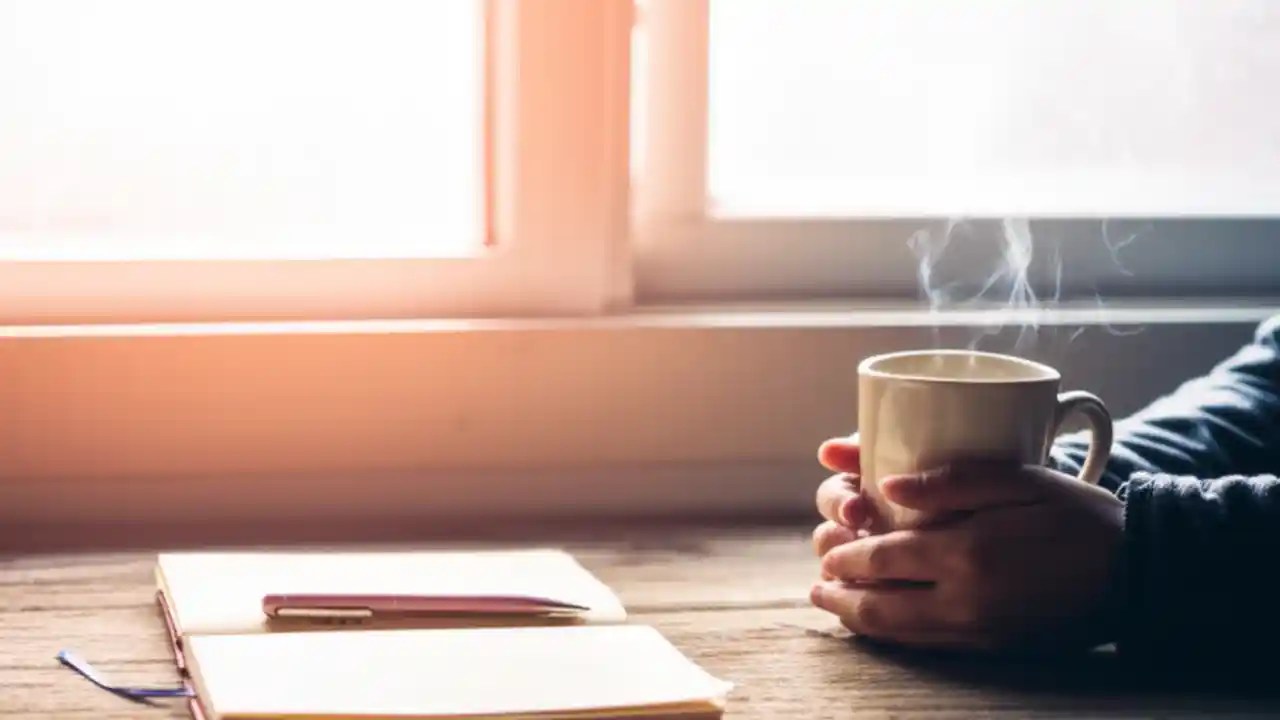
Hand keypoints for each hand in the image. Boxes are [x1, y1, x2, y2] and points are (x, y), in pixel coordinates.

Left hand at [810, 461, 1124, 651]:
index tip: (827, 547)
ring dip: (857, 620)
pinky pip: (926, 646)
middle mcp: (965, 600)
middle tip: (817, 583)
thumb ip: (950, 481)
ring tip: (832, 605)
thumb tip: (885, 485)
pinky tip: (880, 623)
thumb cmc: (1078, 515)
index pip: (882, 557)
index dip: (846, 554)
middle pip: (879, 606)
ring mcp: (978, 631)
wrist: (1138, 572)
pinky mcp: (992, 648)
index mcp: (966, 552)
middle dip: (839, 594)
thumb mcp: (1019, 479)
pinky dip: (892, 636)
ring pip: (897, 633)